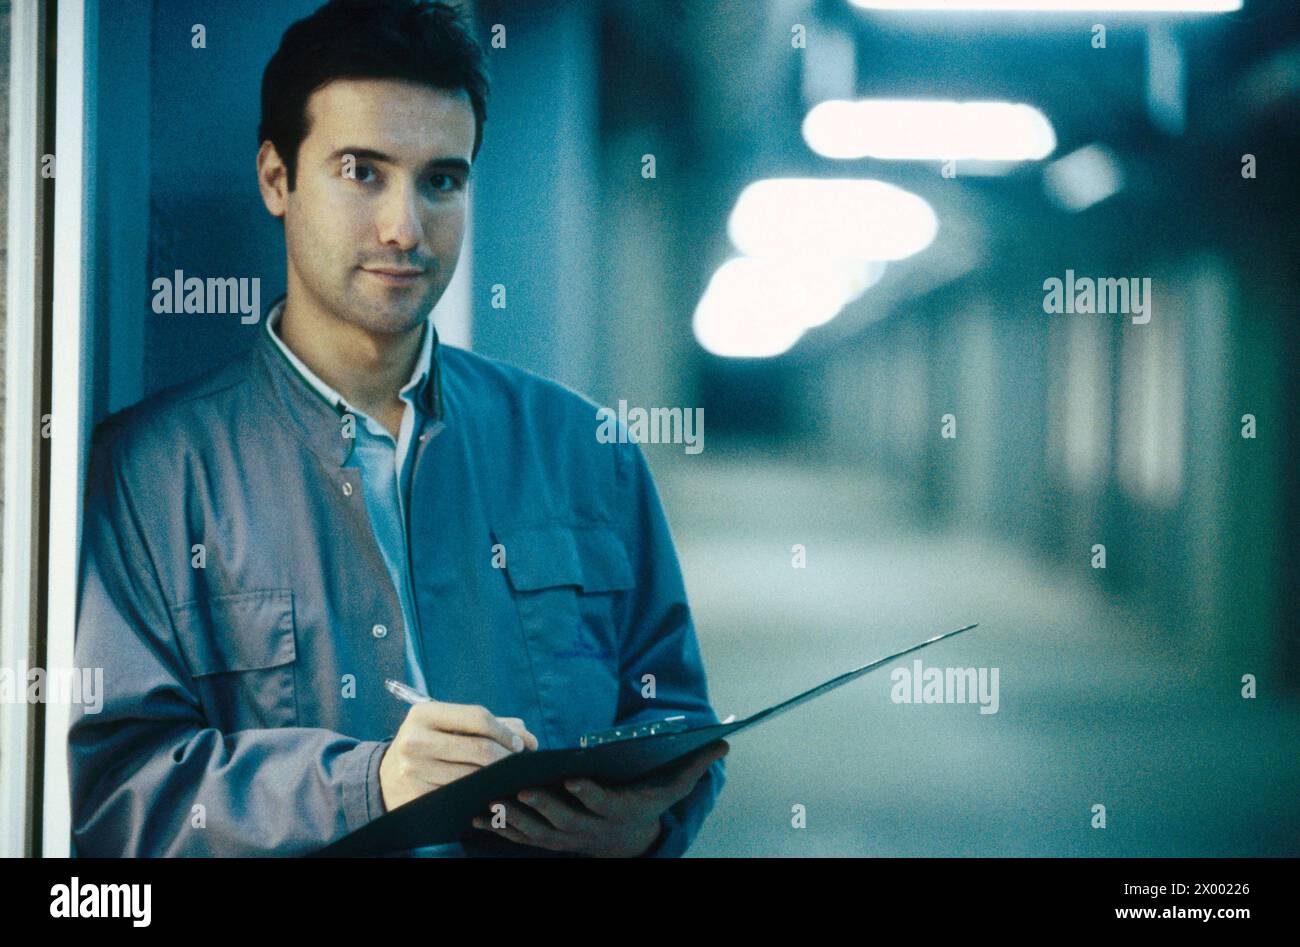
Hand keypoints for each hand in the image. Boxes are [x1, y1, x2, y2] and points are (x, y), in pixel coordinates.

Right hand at [379, 701, 538, 811]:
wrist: (386, 779)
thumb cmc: (431, 745)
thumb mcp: (450, 726)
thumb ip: (493, 726)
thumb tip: (530, 741)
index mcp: (423, 714)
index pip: (478, 717)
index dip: (505, 732)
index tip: (520, 745)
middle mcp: (415, 740)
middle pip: (480, 748)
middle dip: (508, 757)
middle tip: (519, 764)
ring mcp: (413, 770)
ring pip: (474, 775)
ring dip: (497, 778)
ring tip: (506, 777)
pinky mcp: (417, 796)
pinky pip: (462, 795)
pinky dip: (480, 793)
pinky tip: (486, 791)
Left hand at [471, 740, 728, 856]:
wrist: (631, 840)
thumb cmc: (648, 802)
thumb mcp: (674, 786)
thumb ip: (694, 765)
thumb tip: (725, 743)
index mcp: (618, 809)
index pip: (603, 802)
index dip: (588, 793)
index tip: (574, 779)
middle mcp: (592, 828)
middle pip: (565, 820)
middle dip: (543, 808)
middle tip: (521, 793)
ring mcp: (569, 838)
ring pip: (539, 833)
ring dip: (514, 821)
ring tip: (491, 806)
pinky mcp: (551, 841)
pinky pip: (522, 838)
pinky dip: (499, 829)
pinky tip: (477, 817)